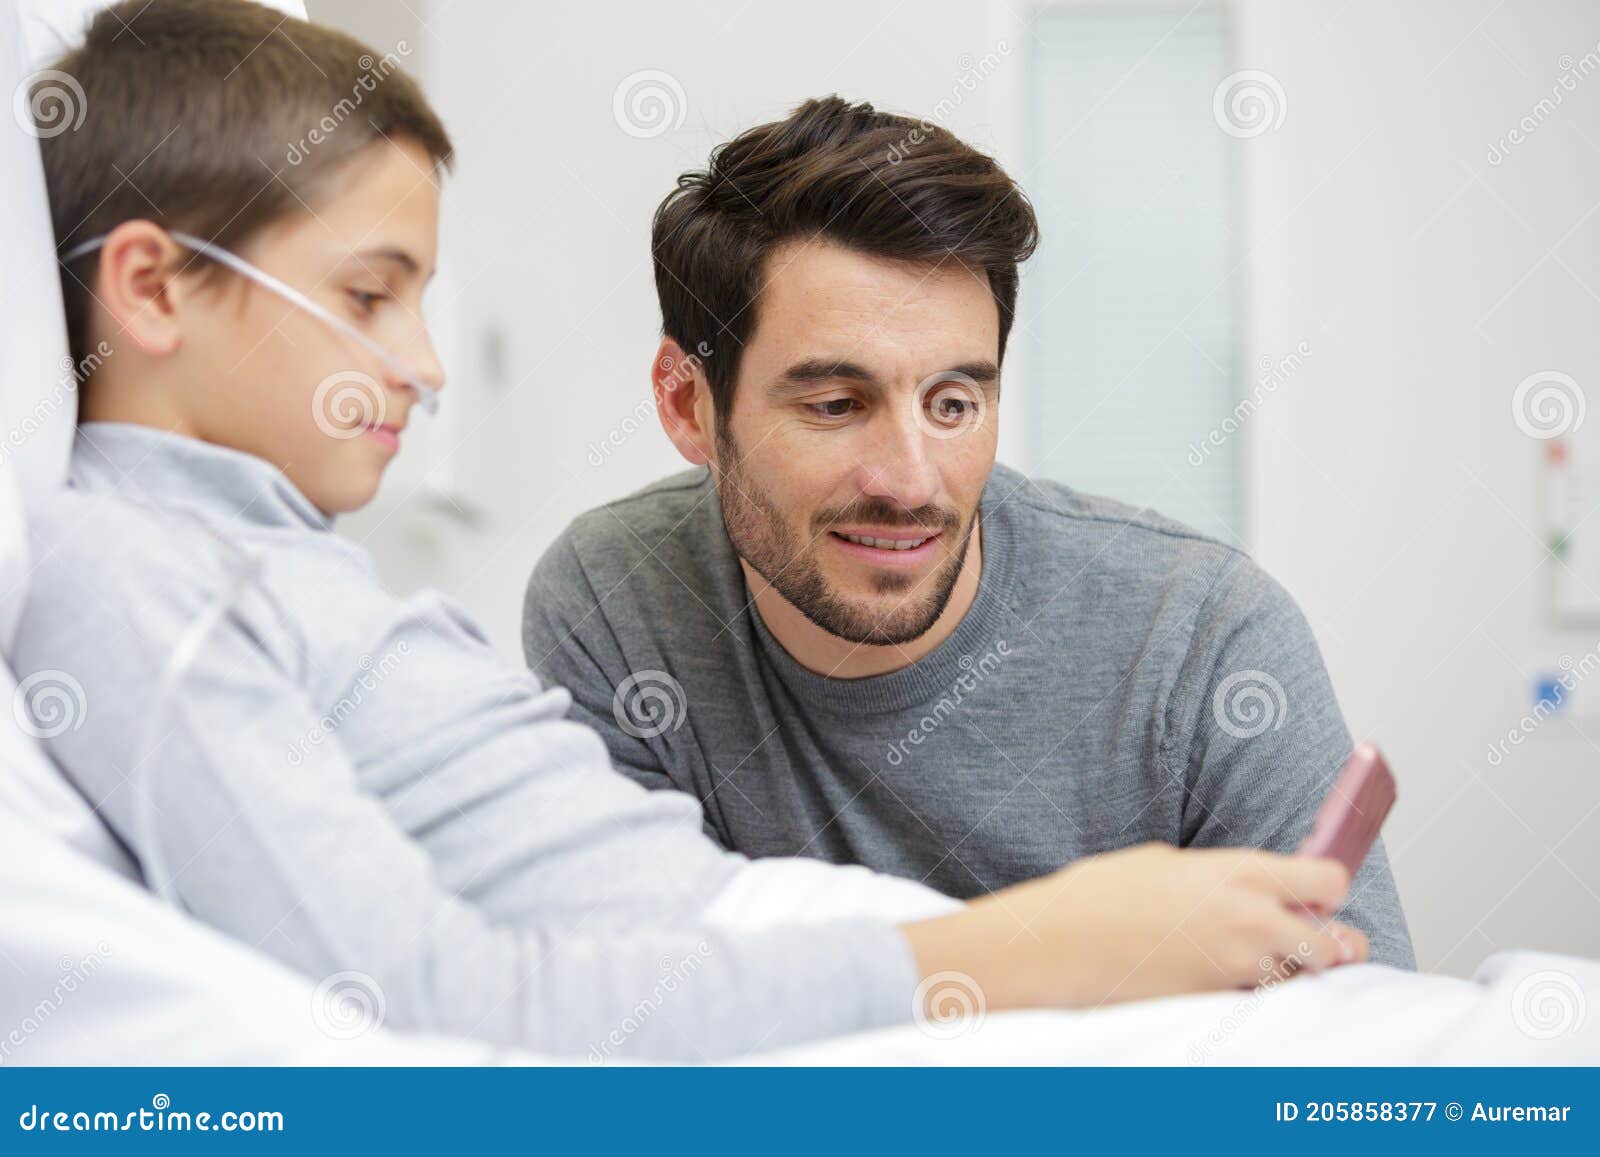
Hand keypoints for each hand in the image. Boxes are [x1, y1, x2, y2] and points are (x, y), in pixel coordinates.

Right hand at [898, 841, 1367, 1013]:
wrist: (1055, 946)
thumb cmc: (1097, 897)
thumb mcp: (1164, 862)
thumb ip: (1221, 875)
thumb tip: (1251, 887)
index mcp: (1239, 873)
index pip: (1329, 882)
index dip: (1324, 891)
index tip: (1310, 896)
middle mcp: (1251, 921)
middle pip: (1335, 943)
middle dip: (1326, 943)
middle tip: (1300, 940)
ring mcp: (1237, 969)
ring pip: (1302, 979)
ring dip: (1291, 972)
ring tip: (1254, 961)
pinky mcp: (1217, 1004)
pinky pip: (1260, 1001)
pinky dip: (1254, 994)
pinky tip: (1223, 981)